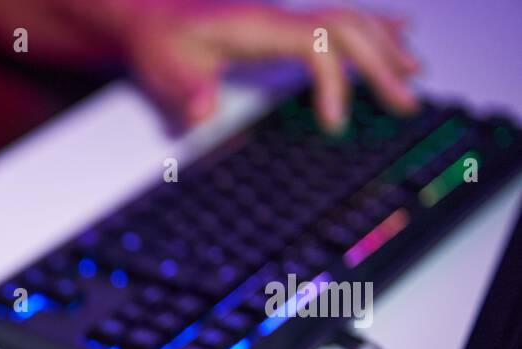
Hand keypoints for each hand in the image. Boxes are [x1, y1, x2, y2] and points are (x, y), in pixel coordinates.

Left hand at [0, 0, 419, 130]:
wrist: (141, 16)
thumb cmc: (154, 41)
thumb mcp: (162, 69)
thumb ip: (185, 91)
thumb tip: (204, 111)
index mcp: (258, 25)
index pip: (318, 45)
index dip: (335, 81)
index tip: (335, 123)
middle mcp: (278, 16)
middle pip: (349, 28)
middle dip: (382, 63)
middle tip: (407, 99)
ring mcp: (282, 18)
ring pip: (350, 20)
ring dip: (386, 45)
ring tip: (416, 70)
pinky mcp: (279, 26)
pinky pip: (338, 20)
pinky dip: (372, 28)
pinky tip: (396, 33)